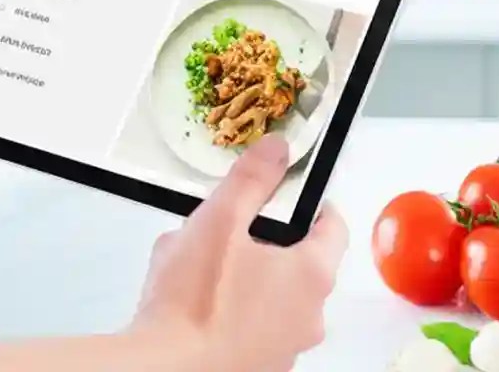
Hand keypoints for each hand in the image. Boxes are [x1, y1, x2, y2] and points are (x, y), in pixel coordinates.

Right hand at [130, 135, 348, 371]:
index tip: (294, 195)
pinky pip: (256, 330)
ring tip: (205, 273)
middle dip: (268, 243)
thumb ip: (252, 179)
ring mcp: (287, 349)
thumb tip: (276, 149)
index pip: (333, 226)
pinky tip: (200, 308)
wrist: (164, 370)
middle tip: (230, 232)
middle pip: (301, 263)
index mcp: (311, 274)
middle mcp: (310, 316)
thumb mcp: (219, 220)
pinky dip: (235, 316)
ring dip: (250, 282)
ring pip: (275, 299)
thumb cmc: (192, 305)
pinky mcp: (260, 368)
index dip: (314, 204)